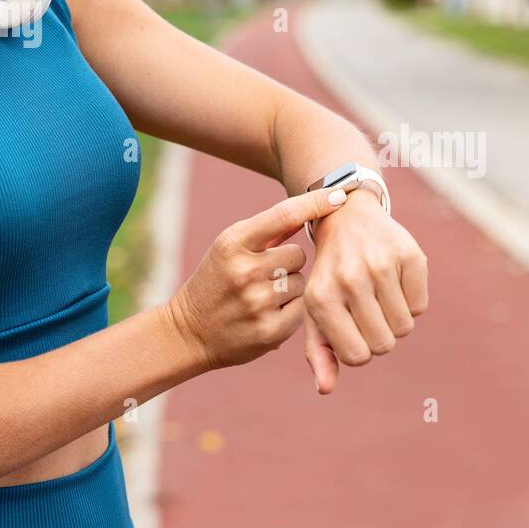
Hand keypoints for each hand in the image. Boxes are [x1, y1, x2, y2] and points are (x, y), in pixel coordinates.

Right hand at [168, 187, 349, 372]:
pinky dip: (292, 310)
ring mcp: (257, 302)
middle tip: (266, 274)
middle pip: (299, 254)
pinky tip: (269, 313)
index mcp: (232, 242)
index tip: (340, 194)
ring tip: (263, 296)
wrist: (188, 333)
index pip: (284, 214)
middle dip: (290, 262)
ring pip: (303, 282)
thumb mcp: (230, 248)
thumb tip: (316, 204)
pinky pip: (303, 309)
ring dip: (291, 287)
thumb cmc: (217, 281)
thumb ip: (270, 231)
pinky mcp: (270, 331)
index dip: (316, 203)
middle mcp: (244, 271)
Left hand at [304, 188, 428, 393]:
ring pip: (405, 327)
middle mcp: (349, 279)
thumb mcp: (316, 310)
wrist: (347, 218)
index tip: (354, 329)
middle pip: (384, 344)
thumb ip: (319, 352)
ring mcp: (380, 264)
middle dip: (380, 335)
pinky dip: (411, 300)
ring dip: (396, 319)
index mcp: (322, 297)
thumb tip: (325, 389)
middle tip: (368, 311)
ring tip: (380, 295)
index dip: (361, 350)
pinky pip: (421, 305)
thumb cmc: (330, 275)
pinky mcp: (408, 254)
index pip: (358, 357)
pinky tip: (394, 280)